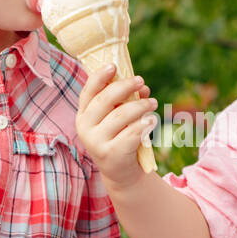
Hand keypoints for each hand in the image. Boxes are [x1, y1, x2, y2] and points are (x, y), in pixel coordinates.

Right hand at [76, 65, 156, 189]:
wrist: (120, 172)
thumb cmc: (119, 137)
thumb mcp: (117, 118)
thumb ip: (125, 101)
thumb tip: (142, 88)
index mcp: (83, 115)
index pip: (88, 91)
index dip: (99, 77)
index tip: (113, 65)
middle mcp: (85, 127)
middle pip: (105, 100)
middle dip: (125, 87)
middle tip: (141, 81)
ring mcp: (96, 142)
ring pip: (121, 115)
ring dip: (140, 106)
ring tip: (153, 103)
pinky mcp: (111, 153)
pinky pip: (131, 133)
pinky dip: (144, 124)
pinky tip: (152, 120)